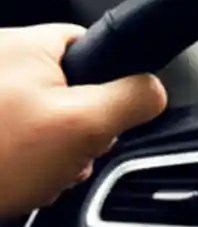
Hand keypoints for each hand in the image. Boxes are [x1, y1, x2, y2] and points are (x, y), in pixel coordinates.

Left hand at [0, 24, 166, 216]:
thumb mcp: (85, 126)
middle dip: (76, 128)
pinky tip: (14, 181)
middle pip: (64, 87)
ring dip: (49, 152)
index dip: (108, 85)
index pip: (90, 46)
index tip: (102, 119)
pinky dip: (18, 162)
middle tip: (68, 157)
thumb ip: (131, 99)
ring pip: (37, 117)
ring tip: (36, 175)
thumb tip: (154, 89)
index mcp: (22, 45)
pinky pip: (10, 137)